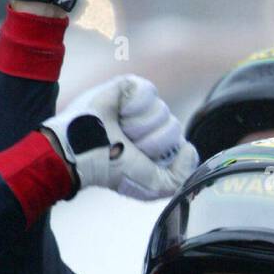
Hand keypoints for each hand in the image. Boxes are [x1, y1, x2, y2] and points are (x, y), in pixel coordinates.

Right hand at [41, 75, 198, 198]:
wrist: (83, 153)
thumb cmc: (113, 170)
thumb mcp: (153, 186)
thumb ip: (181, 177)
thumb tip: (189, 148)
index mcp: (157, 144)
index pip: (179, 142)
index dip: (162, 153)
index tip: (141, 158)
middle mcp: (150, 124)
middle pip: (173, 127)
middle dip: (151, 142)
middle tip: (127, 145)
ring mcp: (139, 104)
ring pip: (162, 110)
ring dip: (139, 126)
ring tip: (119, 130)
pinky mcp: (128, 86)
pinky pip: (149, 92)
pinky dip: (135, 107)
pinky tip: (119, 113)